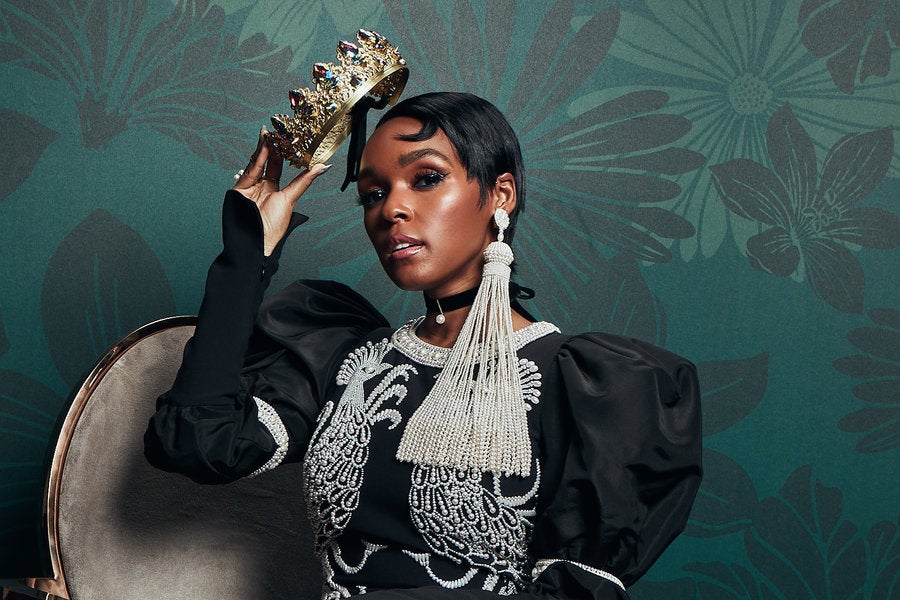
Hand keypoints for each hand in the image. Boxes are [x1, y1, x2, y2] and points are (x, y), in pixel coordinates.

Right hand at [232, 126, 330, 254]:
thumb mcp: (292, 198)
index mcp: (274, 191)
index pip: (277, 167)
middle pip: (266, 162)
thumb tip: (324, 166)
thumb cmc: (275, 226)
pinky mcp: (240, 189)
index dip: (281, 153)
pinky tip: (265, 147)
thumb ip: (305, 179)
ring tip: (270, 133)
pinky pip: (250, 171)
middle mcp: (261, 187)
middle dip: (271, 147)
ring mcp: (250, 187)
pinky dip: (257, 158)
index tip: (286, 139)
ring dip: (263, 148)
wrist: (257, 241)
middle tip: (276, 131)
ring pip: (257, 163)